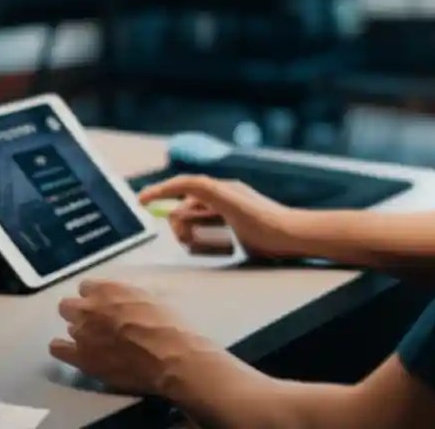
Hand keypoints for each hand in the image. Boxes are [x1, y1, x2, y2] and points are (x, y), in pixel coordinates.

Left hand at [50, 279, 218, 397]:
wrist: (168, 357)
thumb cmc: (166, 324)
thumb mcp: (148, 298)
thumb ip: (125, 296)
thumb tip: (116, 300)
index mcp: (106, 290)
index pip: (87, 286)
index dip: (96, 296)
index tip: (105, 303)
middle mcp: (88, 308)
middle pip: (68, 305)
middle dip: (80, 311)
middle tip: (97, 320)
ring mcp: (80, 333)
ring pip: (69, 326)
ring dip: (81, 330)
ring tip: (97, 341)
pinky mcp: (80, 357)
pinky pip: (58, 349)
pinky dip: (64, 348)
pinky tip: (75, 350)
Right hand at [140, 176, 304, 259]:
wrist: (293, 238)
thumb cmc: (264, 223)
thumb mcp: (228, 201)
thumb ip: (202, 188)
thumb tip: (178, 184)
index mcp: (221, 189)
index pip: (183, 185)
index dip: (160, 190)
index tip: (140, 201)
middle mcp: (224, 198)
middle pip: (186, 208)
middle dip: (180, 223)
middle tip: (188, 240)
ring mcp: (230, 214)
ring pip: (196, 224)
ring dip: (192, 235)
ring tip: (204, 246)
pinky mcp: (236, 230)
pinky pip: (208, 234)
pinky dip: (204, 241)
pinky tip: (216, 249)